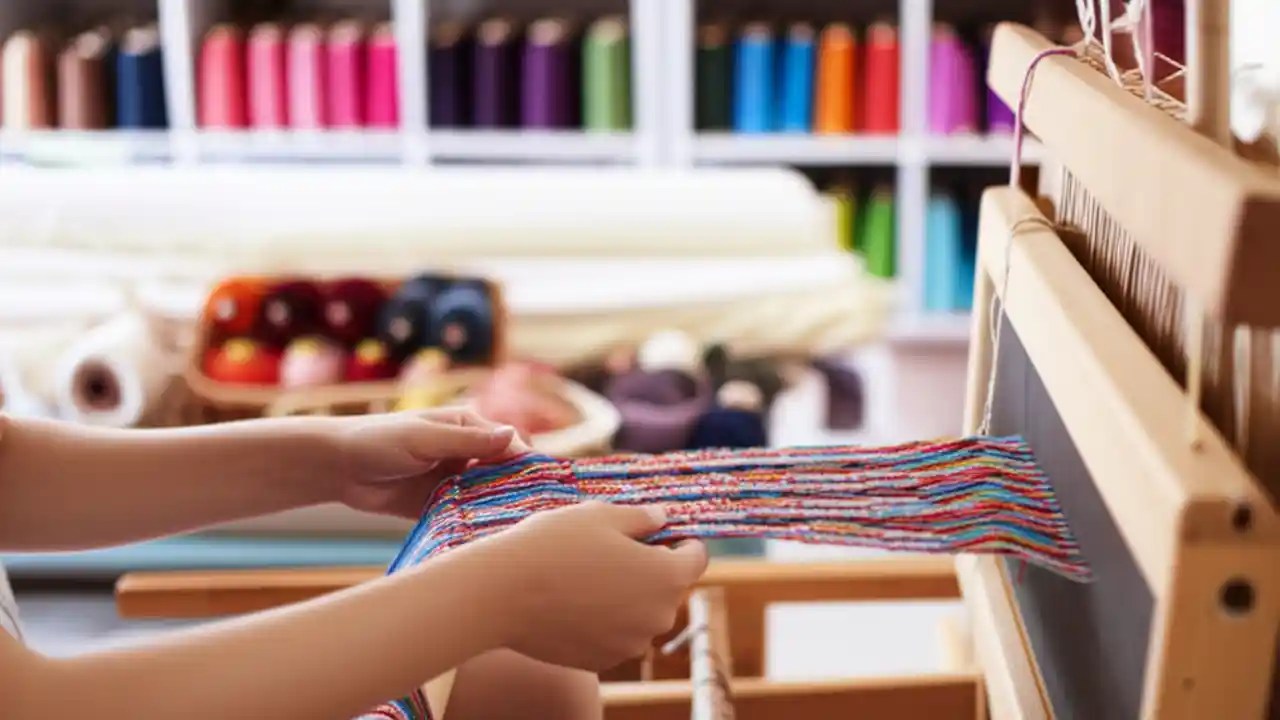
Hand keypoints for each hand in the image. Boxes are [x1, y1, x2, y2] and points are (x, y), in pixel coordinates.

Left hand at [334, 408, 522, 517]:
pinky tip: (486, 538)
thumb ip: (467, 442)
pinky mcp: (440, 504)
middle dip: (517, 490)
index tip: (540, 487)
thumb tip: (513, 436)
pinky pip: (466, 515)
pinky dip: (475, 524)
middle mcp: (467, 453)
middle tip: (529, 514)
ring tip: (511, 529)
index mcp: (467, 427)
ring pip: (488, 496)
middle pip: (504, 472)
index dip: (526, 464)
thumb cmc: (378, 440)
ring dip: (497, 509)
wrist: (338, 467)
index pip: (509, 444)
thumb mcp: (424, 438)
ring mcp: (455, 480)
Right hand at [479, 502, 708, 670]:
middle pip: (669, 587)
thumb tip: (662, 518)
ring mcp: (631, 643)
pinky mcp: (603, 661)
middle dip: (650, 568)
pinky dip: (605, 619)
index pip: (697, 557)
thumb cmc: (553, 545)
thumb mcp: (601, 514)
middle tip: (612, 549)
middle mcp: (658, 616)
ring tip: (587, 574)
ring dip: (627, 596)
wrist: (502, 594)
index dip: (681, 540)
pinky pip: (615, 634)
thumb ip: (642, 517)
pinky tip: (573, 601)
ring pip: (641, 613)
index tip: (659, 532)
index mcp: (667, 576)